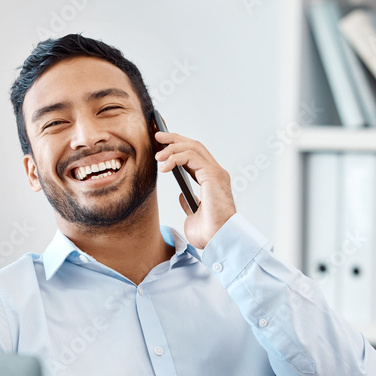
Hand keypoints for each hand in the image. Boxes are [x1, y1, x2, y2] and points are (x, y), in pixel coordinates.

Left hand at [154, 130, 235, 249]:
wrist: (218, 240)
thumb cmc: (210, 233)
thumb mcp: (193, 216)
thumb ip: (189, 203)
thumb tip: (182, 196)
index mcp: (212, 181)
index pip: (195, 156)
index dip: (179, 147)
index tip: (162, 145)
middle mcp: (216, 173)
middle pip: (194, 146)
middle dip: (174, 138)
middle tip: (157, 135)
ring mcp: (216, 173)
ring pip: (192, 147)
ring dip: (172, 148)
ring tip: (157, 156)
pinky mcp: (212, 175)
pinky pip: (191, 157)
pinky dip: (175, 158)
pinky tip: (164, 167)